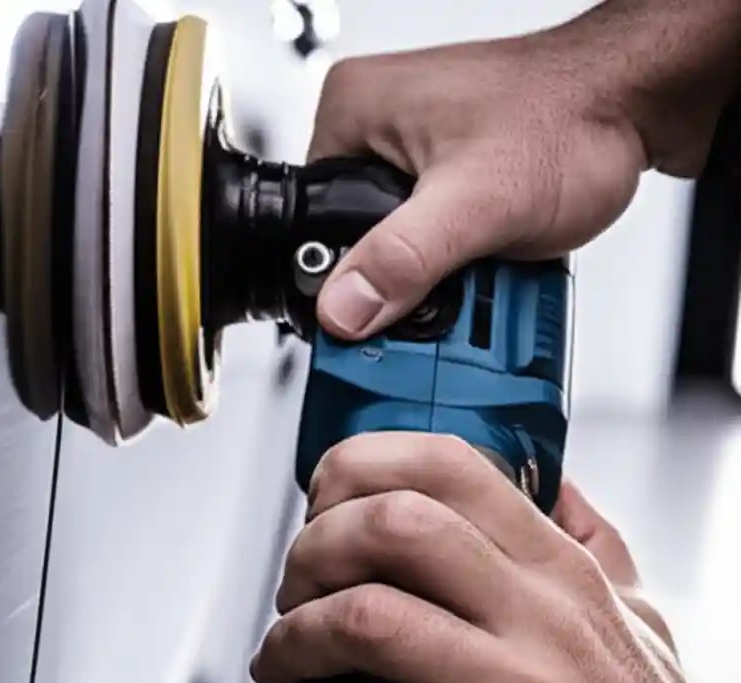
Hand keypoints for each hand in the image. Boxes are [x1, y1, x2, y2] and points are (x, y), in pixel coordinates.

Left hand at [250, 433, 698, 682]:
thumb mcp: (639, 624)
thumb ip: (593, 550)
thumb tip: (550, 484)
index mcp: (563, 572)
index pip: (448, 464)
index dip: (359, 464)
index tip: (324, 498)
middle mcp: (543, 618)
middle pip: (393, 523)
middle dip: (316, 543)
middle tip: (299, 583)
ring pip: (365, 613)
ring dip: (298, 628)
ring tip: (288, 650)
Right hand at [309, 37, 645, 339]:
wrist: (640, 103)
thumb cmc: (570, 117)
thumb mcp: (476, 204)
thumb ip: (403, 259)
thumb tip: (342, 308)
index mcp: (352, 111)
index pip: (313, 217)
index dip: (348, 268)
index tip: (386, 299)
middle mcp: (374, 118)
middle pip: (354, 232)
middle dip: (404, 269)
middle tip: (453, 271)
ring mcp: (411, 137)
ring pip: (397, 237)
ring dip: (437, 264)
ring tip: (481, 253)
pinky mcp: (446, 156)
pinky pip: (429, 226)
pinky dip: (458, 249)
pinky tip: (489, 247)